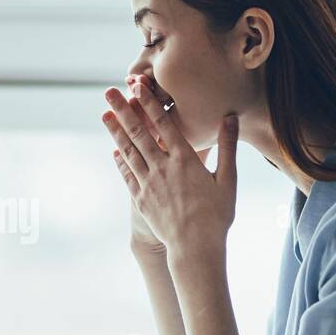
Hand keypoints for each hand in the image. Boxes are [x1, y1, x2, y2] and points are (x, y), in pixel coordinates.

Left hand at [102, 76, 238, 261]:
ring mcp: (149, 183)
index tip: (138, 86)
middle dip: (123, 110)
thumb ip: (227, 147)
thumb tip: (231, 117)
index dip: (150, 102)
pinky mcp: (141, 199)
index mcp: (184, 160)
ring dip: (115, 131)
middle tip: (109, 92)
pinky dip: (120, 161)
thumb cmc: (217, 215)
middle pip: (139, 133)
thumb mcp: (228, 179)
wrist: (195, 248)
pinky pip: (127, 175)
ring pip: (128, 151)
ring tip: (104, 114)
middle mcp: (162, 168)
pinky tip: (114, 151)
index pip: (164, 123)